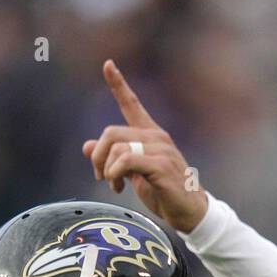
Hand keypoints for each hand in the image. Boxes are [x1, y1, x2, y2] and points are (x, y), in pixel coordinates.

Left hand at [83, 59, 207, 233]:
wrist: (189, 212)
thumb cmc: (163, 192)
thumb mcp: (133, 174)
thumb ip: (112, 158)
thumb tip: (86, 146)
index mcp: (149, 135)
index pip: (132, 104)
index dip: (118, 84)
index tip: (107, 64)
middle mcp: (155, 137)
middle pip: (111, 133)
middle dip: (97, 157)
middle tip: (100, 176)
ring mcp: (160, 149)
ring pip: (116, 148)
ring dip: (107, 171)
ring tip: (115, 185)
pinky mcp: (161, 165)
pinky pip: (126, 160)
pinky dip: (115, 174)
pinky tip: (119, 186)